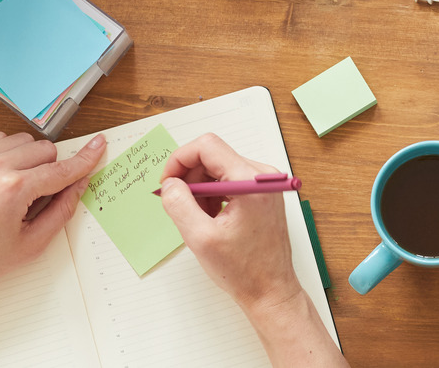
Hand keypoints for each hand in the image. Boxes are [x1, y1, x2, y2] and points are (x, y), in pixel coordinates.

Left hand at [0, 132, 106, 319]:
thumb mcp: (31, 245)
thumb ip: (62, 210)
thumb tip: (79, 184)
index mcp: (14, 190)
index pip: (61, 169)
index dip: (85, 159)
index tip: (99, 145)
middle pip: (45, 149)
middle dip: (49, 170)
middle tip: (36, 198)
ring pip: (23, 141)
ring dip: (28, 160)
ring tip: (14, 189)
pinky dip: (6, 154)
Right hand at [157, 133, 301, 314]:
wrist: (271, 291)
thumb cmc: (243, 270)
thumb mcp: (200, 238)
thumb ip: (179, 204)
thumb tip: (169, 183)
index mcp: (250, 181)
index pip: (207, 147)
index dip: (180, 160)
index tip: (167, 182)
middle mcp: (261, 176)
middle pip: (213, 156)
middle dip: (189, 178)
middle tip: (179, 206)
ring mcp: (264, 184)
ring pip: (219, 169)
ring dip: (201, 189)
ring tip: (198, 219)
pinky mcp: (262, 194)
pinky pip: (229, 181)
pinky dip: (214, 196)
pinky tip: (210, 220)